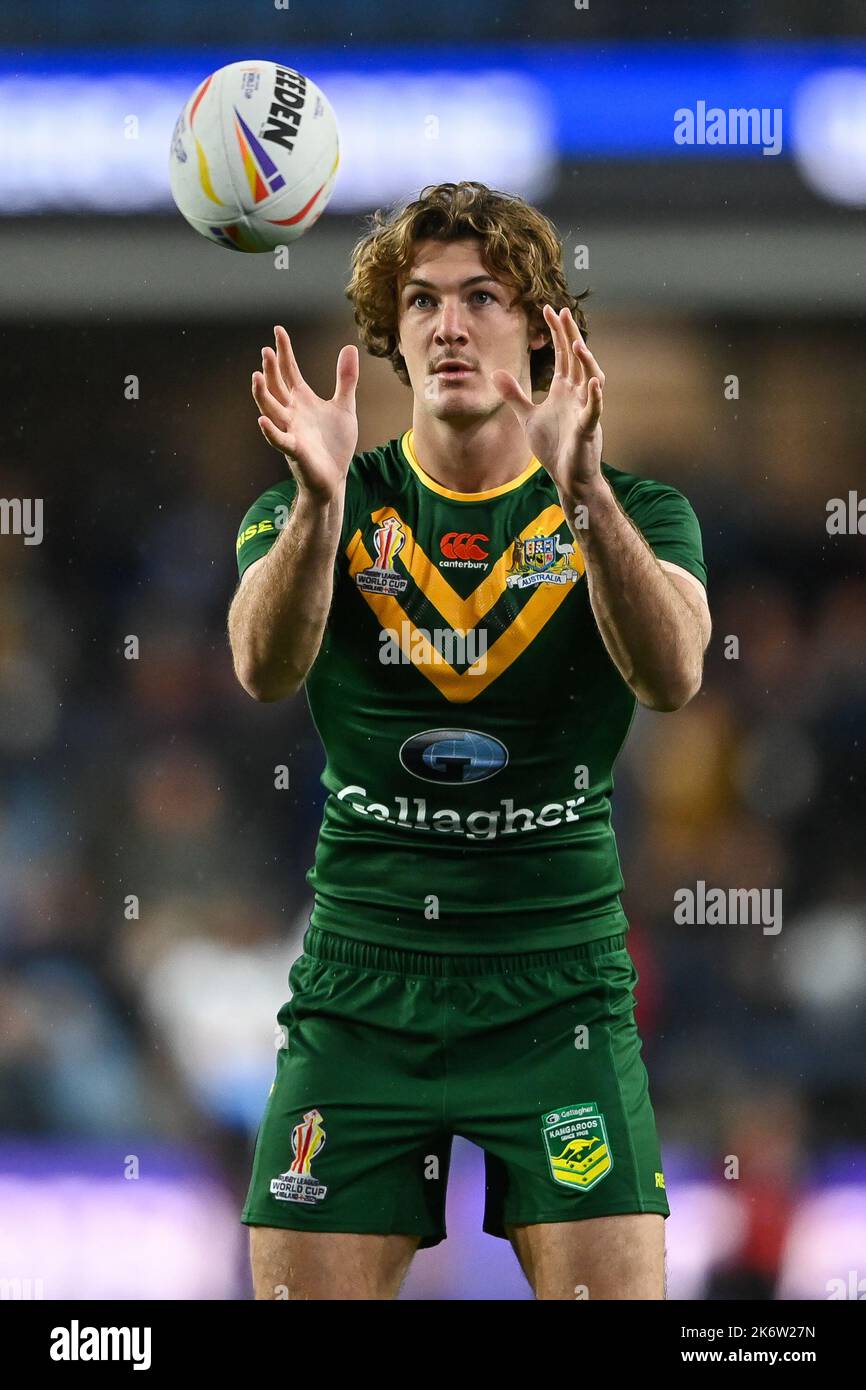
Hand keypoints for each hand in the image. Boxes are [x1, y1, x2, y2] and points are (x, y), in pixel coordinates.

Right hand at [251, 325, 358, 501]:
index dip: (284, 351)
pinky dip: (271, 431)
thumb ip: (345, 379)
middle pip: (276, 386)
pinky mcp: (295, 451)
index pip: (289, 371)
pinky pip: (280, 440)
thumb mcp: (344, 407)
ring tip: (256, 376)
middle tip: (266, 350)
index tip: (278, 330)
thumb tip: (349, 347)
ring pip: (271, 410)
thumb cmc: (334, 444)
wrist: (334, 477)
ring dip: (262, 394)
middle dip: (270, 369)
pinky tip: (262, 420)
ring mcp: (291, 431)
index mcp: (302, 400)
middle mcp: (292, 413)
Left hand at [491, 305, 604, 494]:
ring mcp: (584, 410)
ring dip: (586, 362)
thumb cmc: (554, 446)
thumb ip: (515, 395)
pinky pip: (594, 410)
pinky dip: (595, 397)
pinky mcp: (588, 429)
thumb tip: (495, 373)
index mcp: (563, 389)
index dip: (556, 332)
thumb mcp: (527, 417)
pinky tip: (593, 383)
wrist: (568, 476)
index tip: (548, 310)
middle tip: (562, 312)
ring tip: (577, 344)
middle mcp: (577, 394)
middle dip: (570, 336)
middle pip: (576, 359)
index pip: (561, 354)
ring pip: (591, 379)